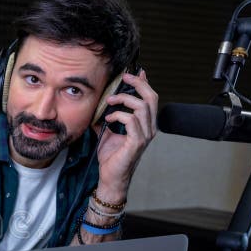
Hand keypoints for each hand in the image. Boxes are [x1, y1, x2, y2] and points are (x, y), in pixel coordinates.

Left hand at [95, 70, 157, 201]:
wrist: (110, 177)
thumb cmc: (111, 157)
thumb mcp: (107, 132)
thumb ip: (107, 118)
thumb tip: (99, 105)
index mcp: (145, 124)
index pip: (150, 98)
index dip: (145, 83)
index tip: (134, 73)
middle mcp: (149, 128)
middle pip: (151, 98)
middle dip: (138, 84)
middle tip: (123, 79)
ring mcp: (145, 135)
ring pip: (142, 107)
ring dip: (124, 100)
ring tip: (109, 102)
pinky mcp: (137, 142)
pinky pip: (131, 121)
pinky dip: (119, 115)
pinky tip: (108, 119)